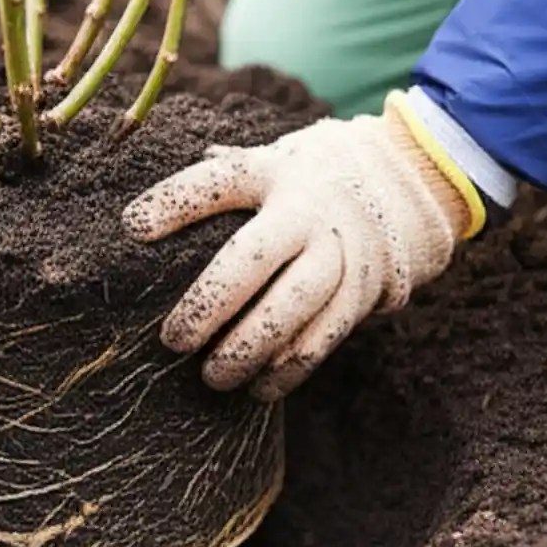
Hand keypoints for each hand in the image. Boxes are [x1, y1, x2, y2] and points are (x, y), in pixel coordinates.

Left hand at [122, 94, 476, 400]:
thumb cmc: (313, 175)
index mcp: (275, 172)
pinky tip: (259, 389)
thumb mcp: (272, 158)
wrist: (413, 179)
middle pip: (253, 258)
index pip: (218, 181)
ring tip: (212, 378)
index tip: (132, 227)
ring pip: (294, 307)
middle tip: (173, 340)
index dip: (174, 202)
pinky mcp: (365, 290)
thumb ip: (222, 174)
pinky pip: (326, 336)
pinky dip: (291, 367)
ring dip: (250, 349)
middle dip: (211, 303)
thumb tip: (151, 204)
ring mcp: (341, 251)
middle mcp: (308, 211)